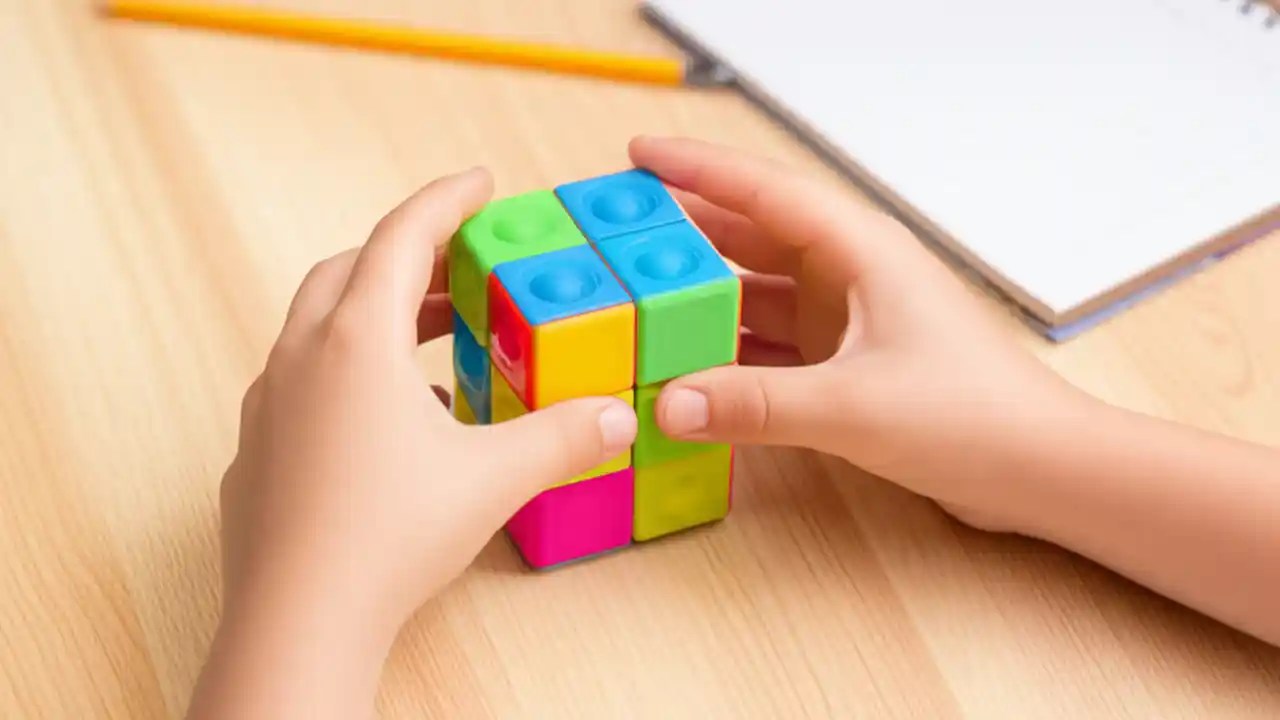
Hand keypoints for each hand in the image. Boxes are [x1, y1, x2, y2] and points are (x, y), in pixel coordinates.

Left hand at [190, 168, 635, 718]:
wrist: (298, 623)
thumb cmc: (386, 537)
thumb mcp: (494, 478)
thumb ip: (563, 438)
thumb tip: (616, 418)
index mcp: (356, 340)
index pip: (402, 237)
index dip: (446, 200)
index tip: (479, 182)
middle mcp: (301, 358)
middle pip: (351, 271)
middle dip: (408, 256)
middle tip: (462, 266)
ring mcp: (269, 404)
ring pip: (320, 328)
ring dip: (378, 317)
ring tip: (438, 345)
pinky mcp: (257, 451)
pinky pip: (304, 383)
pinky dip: (349, 374)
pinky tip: (394, 421)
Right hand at [630, 136, 1092, 532]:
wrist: (1039, 469)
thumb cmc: (975, 417)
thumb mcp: (854, 407)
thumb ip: (757, 403)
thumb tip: (671, 402)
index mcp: (860, 251)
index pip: (763, 192)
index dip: (697, 169)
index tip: (638, 155)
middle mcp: (851, 274)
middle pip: (751, 237)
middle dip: (685, 233)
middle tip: (615, 235)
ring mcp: (849, 318)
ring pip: (757, 292)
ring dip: (703, 297)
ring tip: (638, 298)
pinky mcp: (848, 362)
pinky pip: (770, 342)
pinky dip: (729, 349)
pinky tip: (689, 362)